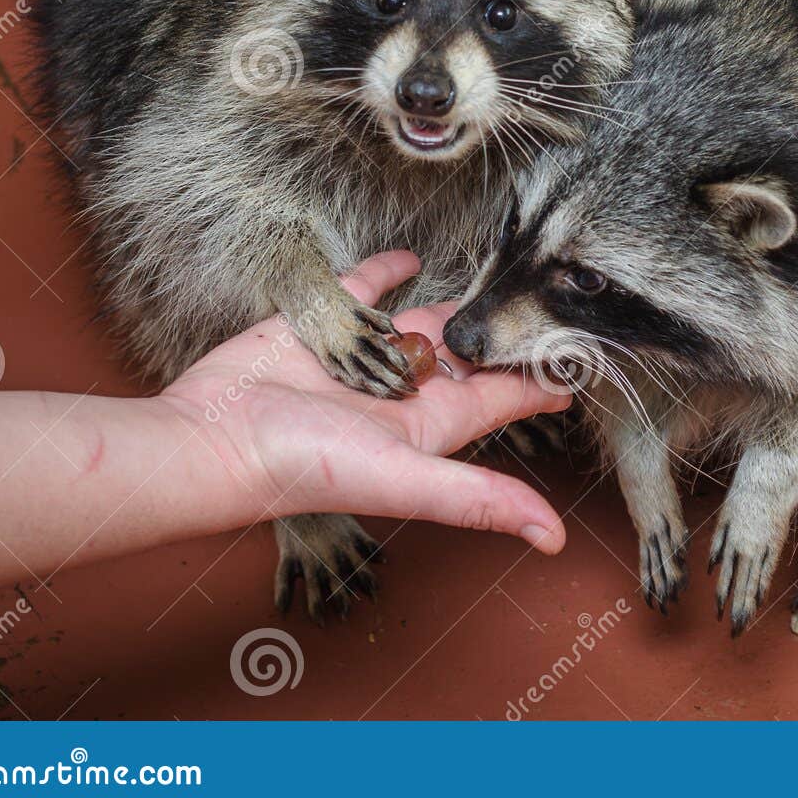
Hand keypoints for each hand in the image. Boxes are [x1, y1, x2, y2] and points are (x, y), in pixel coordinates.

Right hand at [157, 250, 569, 552]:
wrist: (214, 440)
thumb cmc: (305, 467)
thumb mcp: (408, 480)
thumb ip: (481, 501)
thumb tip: (554, 539)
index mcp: (431, 424)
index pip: (501, 398)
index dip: (540, 382)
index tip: (582, 364)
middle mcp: (401, 391)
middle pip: (468, 359)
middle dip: (505, 340)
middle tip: (546, 306)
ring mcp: (363, 356)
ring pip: (422, 323)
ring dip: (455, 309)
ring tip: (493, 283)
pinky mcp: (324, 323)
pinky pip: (364, 291)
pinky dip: (388, 272)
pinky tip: (410, 257)